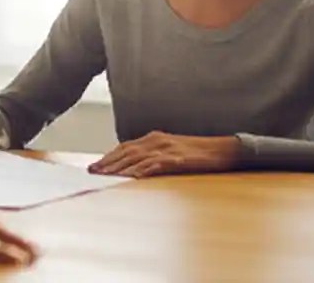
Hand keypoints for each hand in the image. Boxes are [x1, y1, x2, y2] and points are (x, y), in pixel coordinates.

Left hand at [87, 131, 239, 178]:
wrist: (220, 149)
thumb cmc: (194, 153)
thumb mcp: (169, 149)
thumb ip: (151, 155)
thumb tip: (131, 167)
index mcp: (153, 137)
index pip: (124, 147)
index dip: (108, 157)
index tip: (94, 166)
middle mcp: (156, 140)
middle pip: (126, 152)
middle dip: (107, 163)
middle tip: (92, 172)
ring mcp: (167, 149)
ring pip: (137, 158)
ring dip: (119, 168)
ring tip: (105, 176)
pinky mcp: (178, 159)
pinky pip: (157, 164)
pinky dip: (144, 170)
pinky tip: (134, 177)